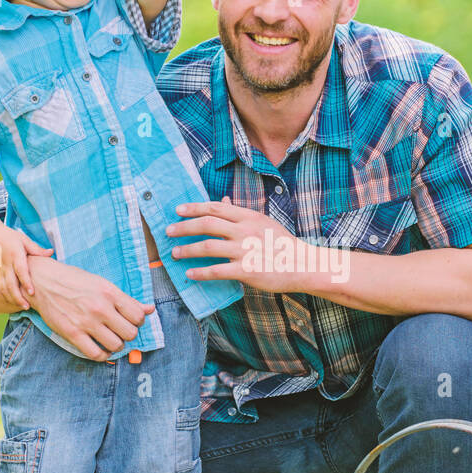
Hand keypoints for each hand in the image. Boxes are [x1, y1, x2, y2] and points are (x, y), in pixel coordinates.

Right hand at [0, 226, 53, 309]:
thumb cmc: (9, 237)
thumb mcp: (23, 240)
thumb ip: (36, 249)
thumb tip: (51, 252)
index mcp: (14, 255)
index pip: (20, 270)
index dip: (26, 282)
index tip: (32, 292)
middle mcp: (5, 264)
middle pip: (10, 284)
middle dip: (18, 297)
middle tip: (27, 306)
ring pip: (3, 288)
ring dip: (12, 299)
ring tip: (23, 306)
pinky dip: (4, 296)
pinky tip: (12, 302)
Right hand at [28, 256, 154, 359]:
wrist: (43, 282)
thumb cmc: (74, 280)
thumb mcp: (102, 283)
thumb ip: (126, 299)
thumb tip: (150, 309)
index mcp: (109, 293)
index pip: (138, 315)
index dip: (138, 321)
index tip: (131, 320)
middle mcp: (100, 308)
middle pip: (130, 333)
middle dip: (128, 334)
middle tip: (121, 330)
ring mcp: (86, 322)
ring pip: (116, 345)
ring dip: (117, 345)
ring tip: (112, 339)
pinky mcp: (72, 334)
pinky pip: (96, 354)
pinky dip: (103, 355)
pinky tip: (102, 349)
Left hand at [165, 199, 302, 292]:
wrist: (302, 265)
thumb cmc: (282, 244)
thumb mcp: (263, 222)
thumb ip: (241, 213)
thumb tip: (224, 198)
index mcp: (249, 216)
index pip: (215, 207)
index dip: (194, 208)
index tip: (178, 210)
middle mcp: (245, 231)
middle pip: (207, 224)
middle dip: (184, 227)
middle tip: (168, 231)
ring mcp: (245, 250)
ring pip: (207, 247)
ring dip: (187, 250)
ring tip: (175, 253)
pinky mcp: (246, 271)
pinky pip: (216, 271)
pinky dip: (200, 272)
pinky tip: (189, 274)